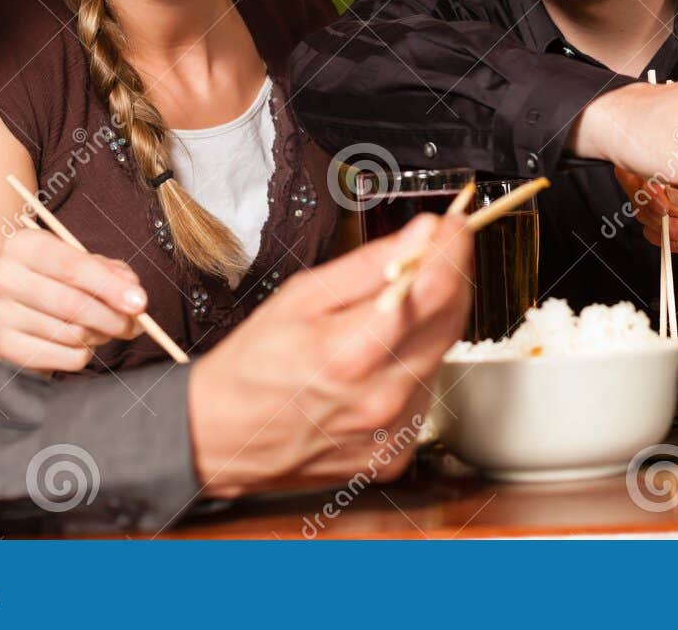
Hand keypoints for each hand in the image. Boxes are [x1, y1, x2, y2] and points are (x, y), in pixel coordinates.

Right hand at [0, 228, 145, 372]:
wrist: (26, 305)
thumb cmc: (62, 278)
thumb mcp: (88, 263)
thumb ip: (114, 273)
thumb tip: (133, 295)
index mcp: (23, 245)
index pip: (72, 267)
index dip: (110, 286)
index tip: (140, 303)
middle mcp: (3, 278)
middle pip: (71, 304)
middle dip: (112, 317)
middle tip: (133, 325)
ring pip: (71, 334)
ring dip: (100, 335)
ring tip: (103, 328)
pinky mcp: (5, 347)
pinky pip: (63, 357)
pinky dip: (84, 353)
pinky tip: (81, 342)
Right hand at [187, 210, 472, 498]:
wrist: (221, 440)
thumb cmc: (253, 366)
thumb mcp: (300, 297)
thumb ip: (369, 265)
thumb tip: (422, 233)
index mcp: (351, 353)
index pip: (434, 289)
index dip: (454, 249)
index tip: (455, 223)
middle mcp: (380, 398)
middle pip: (450, 320)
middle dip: (450, 276)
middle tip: (437, 249)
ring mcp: (392, 431)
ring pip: (440, 355)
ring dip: (428, 323)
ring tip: (388, 313)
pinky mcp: (396, 453)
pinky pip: (423, 391)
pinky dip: (412, 366)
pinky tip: (379, 362)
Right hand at [617, 166, 677, 284]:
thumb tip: (660, 192)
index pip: (656, 162)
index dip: (644, 173)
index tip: (654, 189)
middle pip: (640, 189)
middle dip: (649, 202)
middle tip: (664, 211)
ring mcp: (674, 209)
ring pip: (645, 214)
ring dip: (665, 226)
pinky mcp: (674, 233)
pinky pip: (655, 236)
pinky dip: (669, 241)